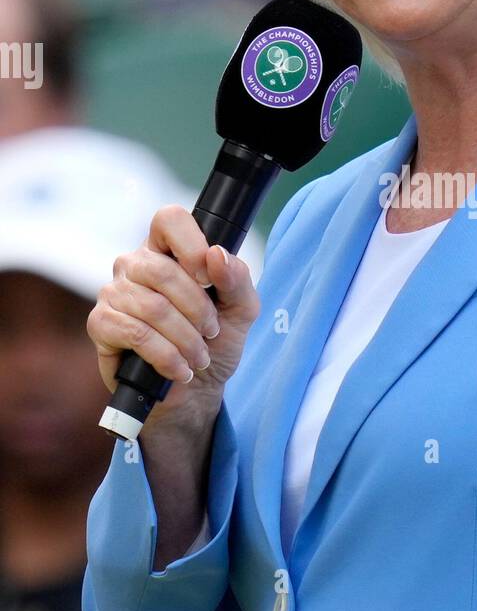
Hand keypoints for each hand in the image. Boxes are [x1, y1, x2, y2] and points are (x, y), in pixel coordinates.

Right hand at [86, 204, 260, 429]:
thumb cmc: (215, 341)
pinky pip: (134, 333)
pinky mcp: (101, 324)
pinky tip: (179, 370)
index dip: (192, 245)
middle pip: (163, 271)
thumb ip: (237, 279)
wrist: (196, 390)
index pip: (170, 220)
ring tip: (199, 358)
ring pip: (152, 308)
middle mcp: (135, 264)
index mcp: (168, 250)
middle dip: (198, 310)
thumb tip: (216, 255)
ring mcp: (114, 292)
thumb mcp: (241, 310)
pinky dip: (166, 356)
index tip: (209, 279)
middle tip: (212, 333)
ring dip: (186, 339)